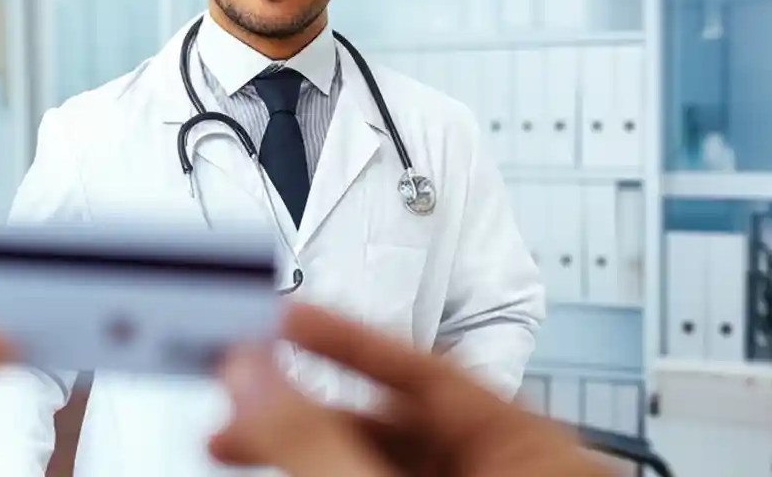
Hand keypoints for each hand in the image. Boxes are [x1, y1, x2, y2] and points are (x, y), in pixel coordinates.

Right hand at [211, 304, 607, 476]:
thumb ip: (318, 438)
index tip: (285, 312)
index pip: (431, 366)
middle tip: (233, 387)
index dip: (347, 335)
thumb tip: (253, 372)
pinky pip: (374, 476)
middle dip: (300, 403)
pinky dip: (322, 469)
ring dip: (298, 442)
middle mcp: (513, 467)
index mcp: (540, 450)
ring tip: (231, 438)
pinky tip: (274, 463)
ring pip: (373, 454)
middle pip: (388, 415)